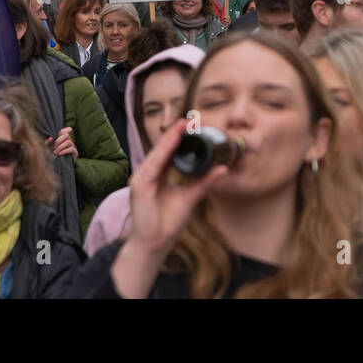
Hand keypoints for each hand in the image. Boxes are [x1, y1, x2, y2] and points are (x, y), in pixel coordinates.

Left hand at [49, 126, 77, 158]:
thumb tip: (51, 138)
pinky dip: (64, 151)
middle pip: (67, 135)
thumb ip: (47, 143)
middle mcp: (69, 141)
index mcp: (63, 139)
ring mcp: (73, 147)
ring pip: (68, 142)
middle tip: (54, 147)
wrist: (56, 167)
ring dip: (60, 147)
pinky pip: (71, 149)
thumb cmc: (51, 157)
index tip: (59, 134)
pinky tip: (60, 154)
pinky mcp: (75, 153)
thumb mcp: (47, 149)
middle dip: (59, 140)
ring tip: (55, 152)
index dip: (64, 130)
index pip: (67, 130)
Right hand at [111, 118, 227, 297]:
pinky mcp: (139, 186)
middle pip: (162, 149)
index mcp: (157, 176)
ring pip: (157, 153)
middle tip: (191, 119)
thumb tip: (223, 168)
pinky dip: (163, 151)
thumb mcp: (191, 196)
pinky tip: (172, 141)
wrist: (155, 243)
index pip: (168, 151)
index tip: (193, 125)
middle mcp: (147, 175)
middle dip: (175, 133)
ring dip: (170, 138)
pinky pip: (153, 164)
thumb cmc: (168, 222)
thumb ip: (204, 181)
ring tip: (184, 125)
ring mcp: (141, 179)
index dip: (179, 137)